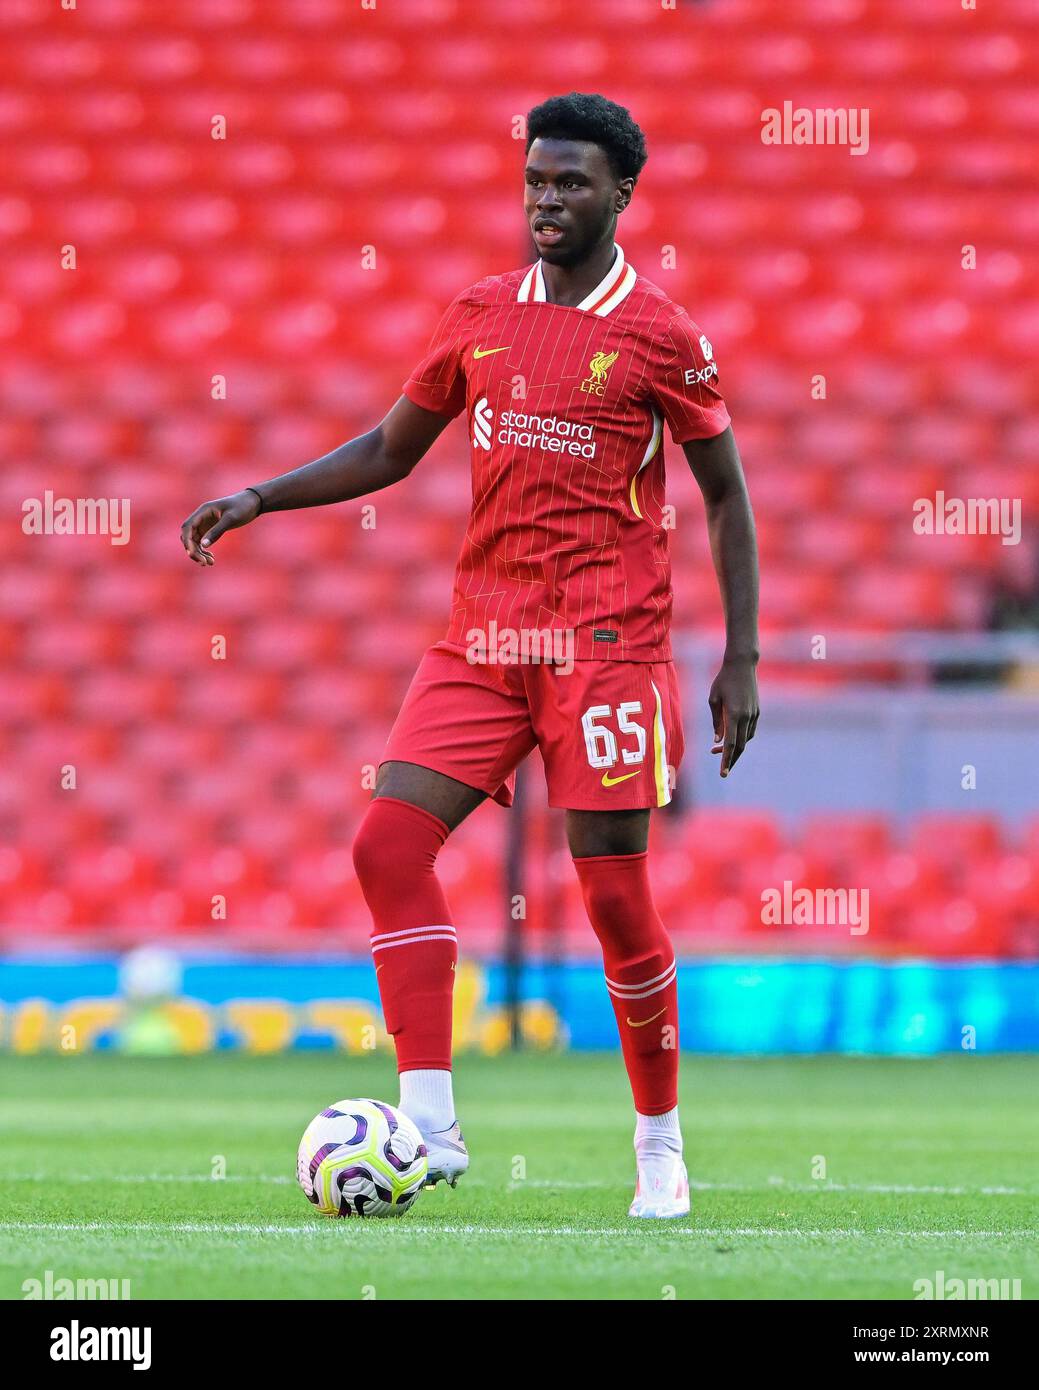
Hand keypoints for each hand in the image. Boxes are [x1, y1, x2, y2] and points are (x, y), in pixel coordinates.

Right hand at [179, 490, 261, 565]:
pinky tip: (211, 558)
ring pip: (194, 541)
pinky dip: (204, 551)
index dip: (187, 541)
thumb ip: (217, 531)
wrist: (252, 503)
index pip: (187, 527)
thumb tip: (203, 545)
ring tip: (210, 563)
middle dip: (193, 550)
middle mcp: (201, 517)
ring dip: (199, 553)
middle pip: (188, 536)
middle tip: (204, 563)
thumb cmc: (242, 507)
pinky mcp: (210, 529)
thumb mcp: (231, 519)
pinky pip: (202, 542)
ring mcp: (204, 523)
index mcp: (203, 511)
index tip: (192, 554)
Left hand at [708, 655, 758, 776]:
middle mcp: (746, 717)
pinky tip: (732, 739)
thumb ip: (716, 722)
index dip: (726, 760)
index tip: (723, 774)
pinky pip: (750, 731)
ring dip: (735, 748)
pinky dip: (742, 738)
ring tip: (719, 750)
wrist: (742, 665)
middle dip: (731, 759)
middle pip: (740, 746)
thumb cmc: (723, 680)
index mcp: (734, 714)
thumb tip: (718, 741)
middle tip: (722, 769)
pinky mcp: (757, 712)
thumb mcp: (713, 700)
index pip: (730, 744)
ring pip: (746, 739)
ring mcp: (754, 715)